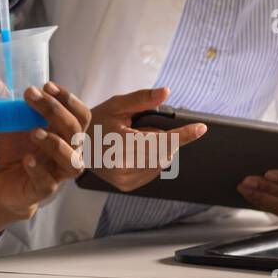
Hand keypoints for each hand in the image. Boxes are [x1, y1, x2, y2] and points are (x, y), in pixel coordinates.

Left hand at [0, 82, 90, 218]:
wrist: (4, 182)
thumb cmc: (17, 149)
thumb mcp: (11, 123)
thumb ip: (5, 102)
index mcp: (66, 134)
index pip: (81, 115)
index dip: (69, 99)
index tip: (47, 85)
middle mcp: (70, 152)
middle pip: (75, 131)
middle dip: (55, 110)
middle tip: (30, 96)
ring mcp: (58, 172)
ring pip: (72, 161)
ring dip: (55, 144)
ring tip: (33, 131)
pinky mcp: (44, 189)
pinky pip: (48, 182)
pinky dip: (38, 169)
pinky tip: (27, 159)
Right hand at [87, 87, 206, 191]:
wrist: (76, 147)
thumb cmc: (95, 124)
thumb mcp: (116, 105)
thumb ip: (142, 99)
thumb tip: (165, 92)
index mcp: (119, 143)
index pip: (160, 140)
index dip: (183, 134)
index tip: (201, 128)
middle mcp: (122, 165)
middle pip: (164, 152)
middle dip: (163, 138)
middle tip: (142, 130)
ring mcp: (125, 178)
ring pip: (161, 163)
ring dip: (158, 150)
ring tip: (135, 140)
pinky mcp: (127, 185)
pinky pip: (153, 171)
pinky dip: (152, 160)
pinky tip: (136, 152)